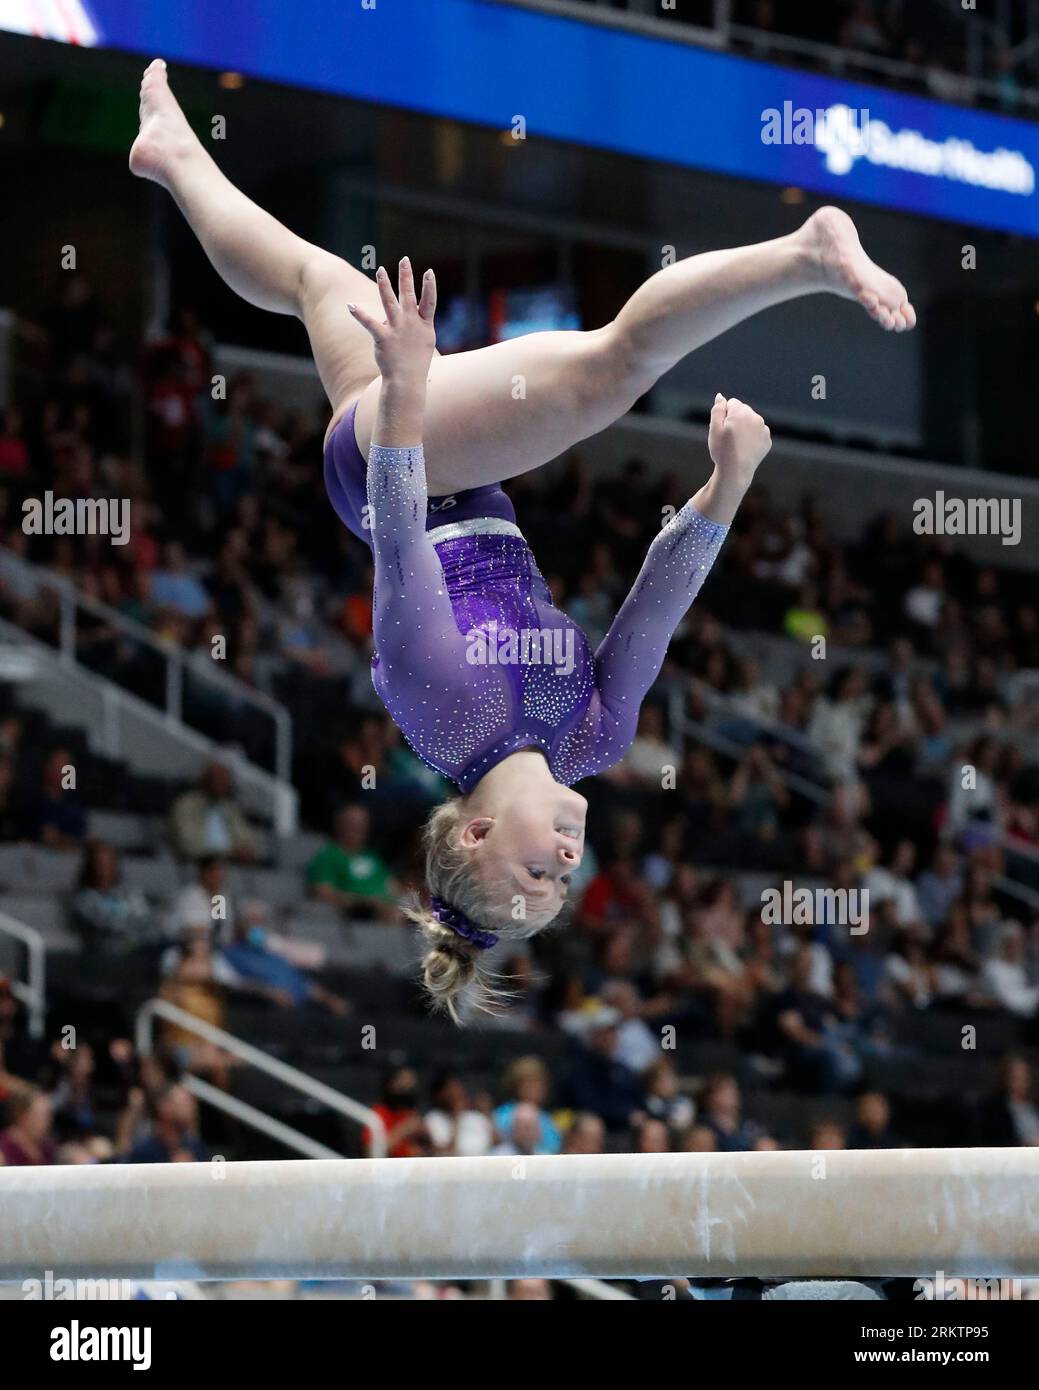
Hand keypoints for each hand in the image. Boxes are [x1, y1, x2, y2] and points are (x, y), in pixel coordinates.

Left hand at [349, 258, 436, 385]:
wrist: (408, 382)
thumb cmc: (416, 365)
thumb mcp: (423, 344)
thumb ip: (415, 327)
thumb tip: (400, 318)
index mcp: (424, 326)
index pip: (429, 301)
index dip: (430, 286)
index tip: (429, 271)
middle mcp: (411, 324)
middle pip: (409, 295)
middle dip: (406, 276)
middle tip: (404, 259)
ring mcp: (397, 330)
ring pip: (390, 302)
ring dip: (384, 285)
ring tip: (380, 270)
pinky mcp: (383, 338)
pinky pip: (369, 323)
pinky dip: (359, 314)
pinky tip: (350, 305)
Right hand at [708, 394, 771, 485]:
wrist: (735, 471)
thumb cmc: (722, 450)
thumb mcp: (714, 429)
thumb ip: (717, 410)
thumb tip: (720, 396)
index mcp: (742, 412)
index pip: (732, 403)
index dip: (724, 415)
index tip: (723, 429)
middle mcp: (756, 418)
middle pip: (743, 411)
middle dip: (736, 420)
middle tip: (729, 437)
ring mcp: (764, 429)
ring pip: (751, 422)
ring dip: (745, 428)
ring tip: (737, 444)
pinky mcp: (767, 440)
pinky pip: (758, 433)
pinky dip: (752, 438)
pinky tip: (745, 448)